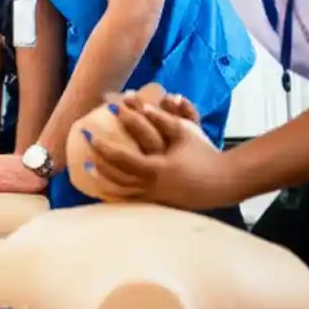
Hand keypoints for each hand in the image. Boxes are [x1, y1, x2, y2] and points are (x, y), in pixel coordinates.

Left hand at [82, 91, 237, 210]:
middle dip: (99, 157)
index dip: (104, 144)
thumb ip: (163, 118)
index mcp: (157, 168)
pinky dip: (115, 193)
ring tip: (88, 166)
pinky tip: (104, 186)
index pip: (122, 157)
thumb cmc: (204, 153)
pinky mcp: (157, 203)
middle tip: (86, 142)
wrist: (222, 182)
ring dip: (103, 177)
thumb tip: (142, 104)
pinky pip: (130, 200)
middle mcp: (151, 185)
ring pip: (120, 190)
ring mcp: (153, 196)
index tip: (93, 128)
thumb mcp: (185, 132)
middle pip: (116, 174)